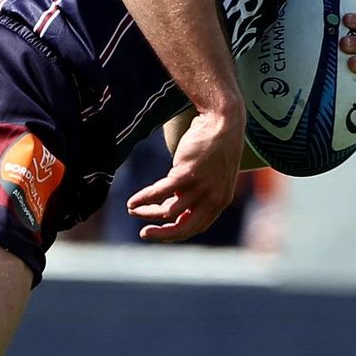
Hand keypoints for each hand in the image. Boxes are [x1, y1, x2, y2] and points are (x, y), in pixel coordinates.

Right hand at [127, 106, 245, 240]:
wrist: (223, 122)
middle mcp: (212, 199)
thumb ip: (198, 190)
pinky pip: (160, 193)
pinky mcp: (187, 174)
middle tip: (144, 234)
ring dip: (148, 213)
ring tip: (133, 210)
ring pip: (169, 212)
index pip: (196, 227)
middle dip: (161, 234)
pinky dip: (144, 199)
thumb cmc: (216, 145)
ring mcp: (200, 187)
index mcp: (220, 201)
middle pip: (184, 227)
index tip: (159, 231)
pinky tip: (133, 201)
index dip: (175, 232)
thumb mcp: (212, 174)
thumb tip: (173, 197)